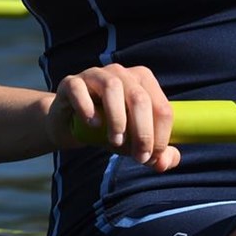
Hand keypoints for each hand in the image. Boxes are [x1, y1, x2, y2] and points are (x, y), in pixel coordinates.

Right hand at [46, 64, 178, 170]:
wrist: (70, 124)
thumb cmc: (108, 129)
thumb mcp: (134, 143)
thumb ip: (156, 153)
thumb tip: (165, 163)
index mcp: (143, 81)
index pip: (162, 107)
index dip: (160, 136)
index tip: (150, 158)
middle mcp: (122, 73)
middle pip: (140, 98)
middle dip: (143, 132)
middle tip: (138, 157)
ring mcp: (96, 75)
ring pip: (112, 88)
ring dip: (117, 119)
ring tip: (115, 143)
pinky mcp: (72, 82)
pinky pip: (79, 89)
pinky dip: (87, 107)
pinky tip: (93, 124)